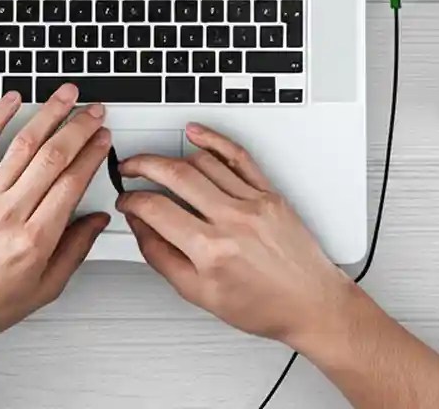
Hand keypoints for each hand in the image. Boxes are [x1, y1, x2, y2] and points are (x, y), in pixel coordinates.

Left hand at [0, 84, 110, 363]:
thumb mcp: (43, 290)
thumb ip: (74, 251)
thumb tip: (97, 222)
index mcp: (35, 239)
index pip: (73, 182)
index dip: (93, 154)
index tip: (104, 139)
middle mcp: (11, 214)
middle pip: (54, 157)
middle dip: (79, 127)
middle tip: (94, 111)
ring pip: (22, 145)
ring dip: (48, 114)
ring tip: (65, 95)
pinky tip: (12, 101)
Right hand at [117, 122, 355, 351]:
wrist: (311, 303)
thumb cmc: (263, 305)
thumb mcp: (198, 294)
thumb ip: (161, 257)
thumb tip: (140, 227)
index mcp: (210, 249)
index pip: (156, 209)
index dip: (132, 201)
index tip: (127, 201)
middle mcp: (232, 220)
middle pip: (175, 175)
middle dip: (142, 165)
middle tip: (130, 168)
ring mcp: (253, 202)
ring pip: (203, 162)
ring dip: (171, 156)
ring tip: (156, 161)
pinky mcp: (269, 193)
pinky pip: (238, 156)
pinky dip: (213, 140)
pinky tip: (196, 134)